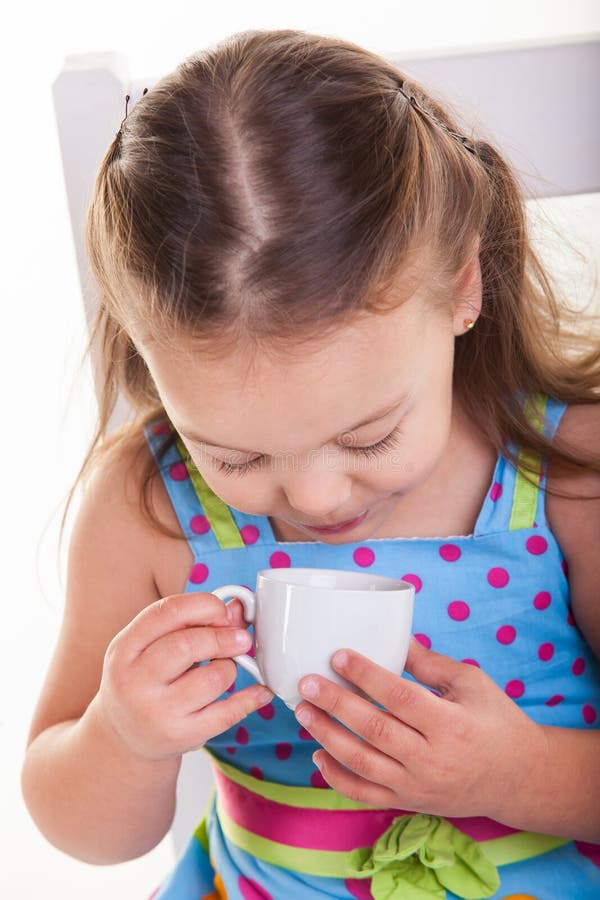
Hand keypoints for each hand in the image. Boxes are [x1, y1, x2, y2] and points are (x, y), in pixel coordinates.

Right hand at [95, 593, 272, 760]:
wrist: (124, 737)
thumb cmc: (145, 680)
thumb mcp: (154, 646)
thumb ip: (193, 622)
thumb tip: (238, 607)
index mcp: (125, 648)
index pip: (168, 612)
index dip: (205, 605)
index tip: (222, 612)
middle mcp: (134, 681)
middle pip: (187, 645)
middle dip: (223, 637)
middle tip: (240, 639)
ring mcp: (156, 712)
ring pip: (212, 679)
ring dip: (230, 668)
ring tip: (225, 669)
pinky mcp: (179, 736)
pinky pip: (226, 714)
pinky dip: (250, 699)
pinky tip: (259, 690)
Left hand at [295, 637, 543, 820]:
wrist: (518, 778)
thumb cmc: (496, 721)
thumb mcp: (472, 683)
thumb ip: (429, 663)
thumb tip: (394, 634)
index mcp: (451, 724)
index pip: (399, 697)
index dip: (366, 675)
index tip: (338, 655)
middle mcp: (432, 758)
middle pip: (374, 729)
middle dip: (336, 704)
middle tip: (306, 682)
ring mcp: (418, 785)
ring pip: (363, 763)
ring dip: (327, 737)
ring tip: (303, 712)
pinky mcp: (409, 801)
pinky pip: (366, 795)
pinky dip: (337, 778)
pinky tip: (317, 756)